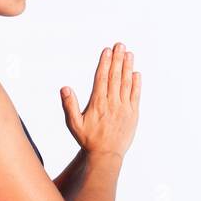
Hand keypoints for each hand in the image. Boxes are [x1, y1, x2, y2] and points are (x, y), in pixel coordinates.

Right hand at [60, 42, 140, 157]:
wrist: (106, 155)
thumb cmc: (88, 139)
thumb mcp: (74, 123)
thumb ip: (69, 105)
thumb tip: (65, 88)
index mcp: (98, 103)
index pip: (102, 78)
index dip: (105, 63)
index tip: (107, 51)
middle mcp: (112, 103)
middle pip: (115, 76)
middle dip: (117, 59)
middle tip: (120, 45)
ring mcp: (124, 107)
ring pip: (126, 83)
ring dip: (127, 67)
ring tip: (129, 54)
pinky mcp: (133, 114)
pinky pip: (135, 95)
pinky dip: (136, 83)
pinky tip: (136, 73)